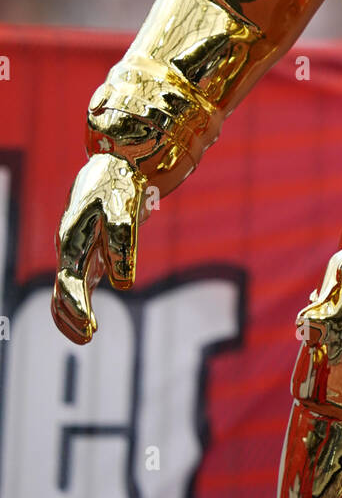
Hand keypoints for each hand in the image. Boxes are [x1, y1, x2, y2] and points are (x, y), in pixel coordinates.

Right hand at [52, 153, 146, 344]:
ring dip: (73, 311)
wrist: (120, 158)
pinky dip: (81, 298)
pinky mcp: (90, 245)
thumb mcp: (122, 211)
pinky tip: (89, 317)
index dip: (77, 308)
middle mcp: (70, 247)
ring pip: (67, 286)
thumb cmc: (119, 184)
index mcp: (72, 240)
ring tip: (88, 334)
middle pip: (62, 289)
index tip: (89, 329)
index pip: (69, 283)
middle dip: (71, 316)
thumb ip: (121, 246)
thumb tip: (123, 285)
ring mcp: (78, 246)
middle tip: (87, 339)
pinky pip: (79, 278)